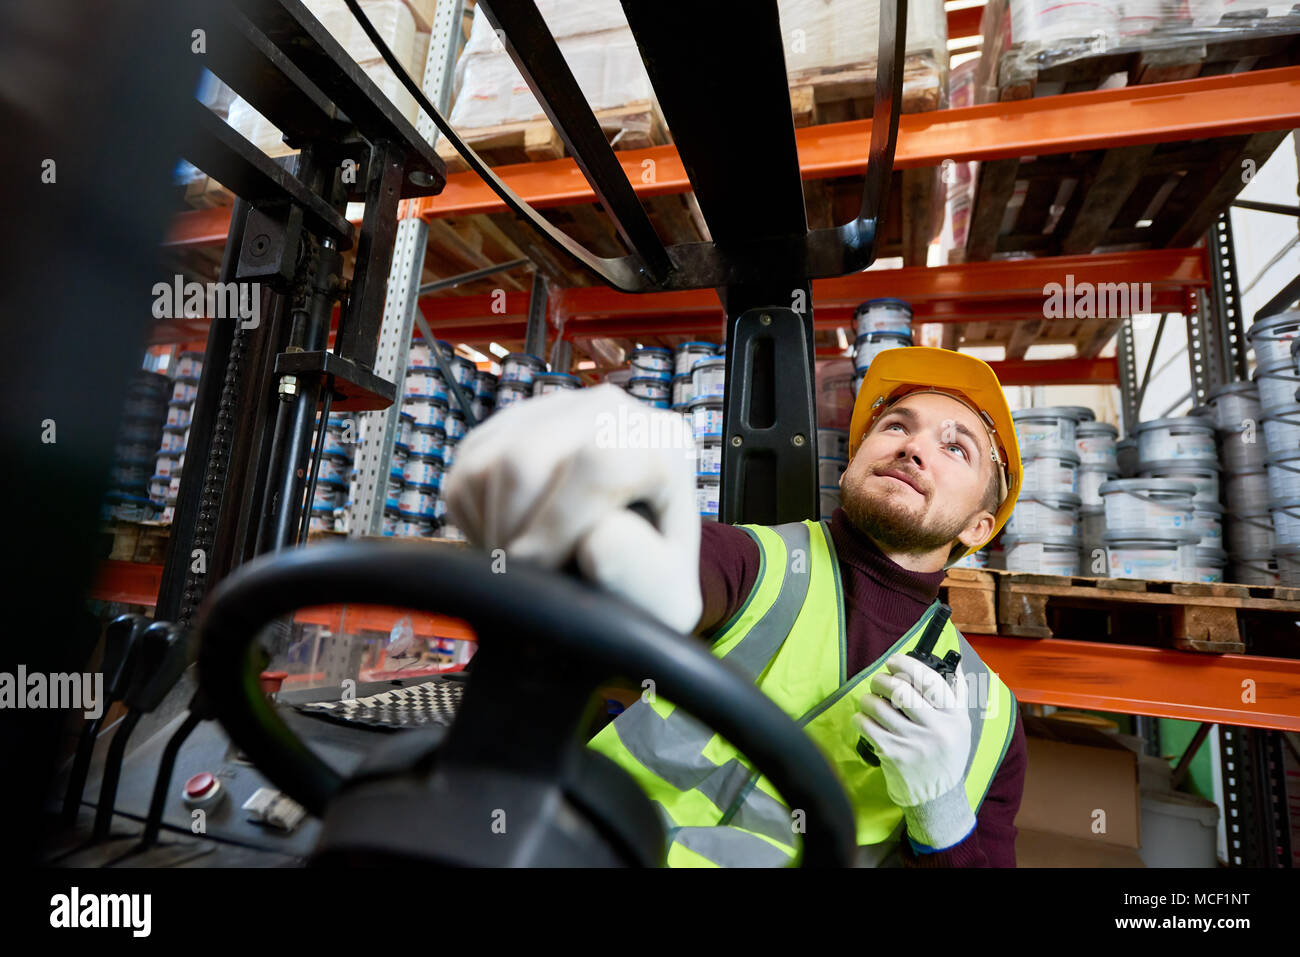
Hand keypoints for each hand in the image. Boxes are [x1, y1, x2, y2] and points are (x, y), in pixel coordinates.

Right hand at [443, 384, 701, 632]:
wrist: (622, 564)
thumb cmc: (646, 580)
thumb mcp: (662, 597)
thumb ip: (640, 574)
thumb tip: (597, 540)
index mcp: (661, 443)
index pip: (598, 462)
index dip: (558, 523)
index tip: (539, 569)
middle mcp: (611, 411)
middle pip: (527, 458)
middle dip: (513, 529)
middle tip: (526, 573)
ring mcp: (557, 408)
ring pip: (488, 462)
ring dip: (492, 526)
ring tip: (524, 558)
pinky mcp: (513, 421)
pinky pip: (468, 464)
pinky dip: (475, 515)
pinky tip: (513, 534)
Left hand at [852, 654, 971, 806]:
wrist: (936, 797)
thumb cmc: (946, 755)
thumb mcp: (962, 726)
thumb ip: (958, 694)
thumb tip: (956, 664)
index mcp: (954, 717)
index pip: (930, 680)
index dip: (907, 664)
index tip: (894, 661)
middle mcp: (935, 729)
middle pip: (900, 690)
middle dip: (882, 680)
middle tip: (879, 681)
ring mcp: (912, 743)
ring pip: (878, 706)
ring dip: (868, 698)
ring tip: (871, 700)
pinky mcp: (892, 755)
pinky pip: (866, 725)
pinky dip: (861, 717)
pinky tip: (865, 719)